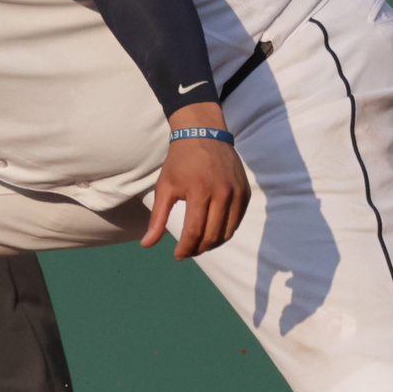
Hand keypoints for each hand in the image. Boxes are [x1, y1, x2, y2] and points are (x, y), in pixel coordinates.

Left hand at [141, 107, 248, 260]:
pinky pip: (237, 221)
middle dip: (198, 249)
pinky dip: (225, 231)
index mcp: (199, 192)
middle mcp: (222, 194)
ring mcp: (237, 193)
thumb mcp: (164, 187)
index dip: (186, 249)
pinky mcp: (245, 192)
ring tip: (199, 244)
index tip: (178, 256)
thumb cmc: (180, 162)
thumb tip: (147, 244)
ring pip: (227, 232)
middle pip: (212, 236)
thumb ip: (157, 218)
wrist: (204, 135)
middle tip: (187, 252)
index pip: (194, 232)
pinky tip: (213, 231)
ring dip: (213, 243)